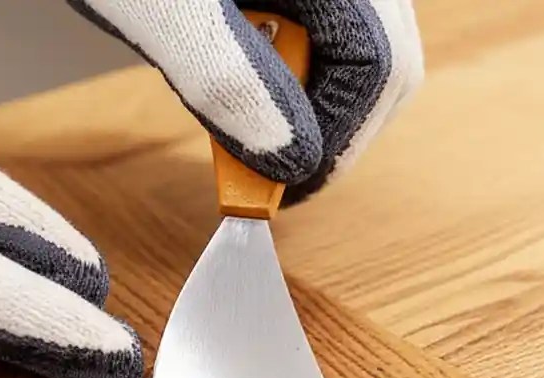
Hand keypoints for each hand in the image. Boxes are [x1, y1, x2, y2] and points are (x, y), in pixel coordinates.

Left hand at [69, 0, 423, 203]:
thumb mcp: (159, 7)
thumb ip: (224, 77)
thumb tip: (288, 159)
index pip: (383, 69)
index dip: (338, 145)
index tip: (282, 193)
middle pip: (384, 59)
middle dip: (329, 126)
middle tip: (263, 168)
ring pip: (357, 44)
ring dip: (306, 97)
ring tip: (239, 117)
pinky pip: (320, 21)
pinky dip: (287, 61)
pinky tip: (236, 66)